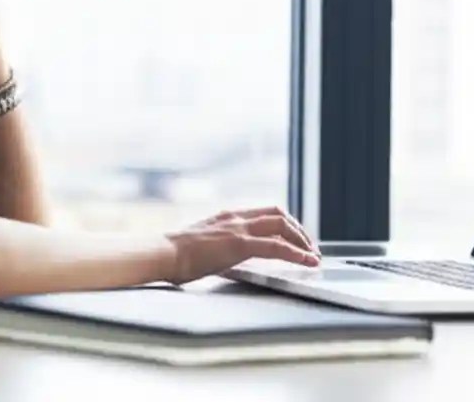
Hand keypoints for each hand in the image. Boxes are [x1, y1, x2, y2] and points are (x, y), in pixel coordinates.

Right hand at [160, 206, 321, 284]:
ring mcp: (238, 228)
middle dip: (299, 230)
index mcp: (228, 216)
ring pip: (282, 226)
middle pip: (279, 215)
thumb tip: (224, 256)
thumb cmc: (174, 254)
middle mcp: (236, 217)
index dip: (286, 223)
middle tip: (309, 247)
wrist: (161, 253)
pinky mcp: (239, 244)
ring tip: (312, 255)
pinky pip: (276, 246)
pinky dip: (295, 252)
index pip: (266, 213)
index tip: (296, 237)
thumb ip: (218, 244)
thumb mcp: (202, 243)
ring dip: (301, 240)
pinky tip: (305, 260)